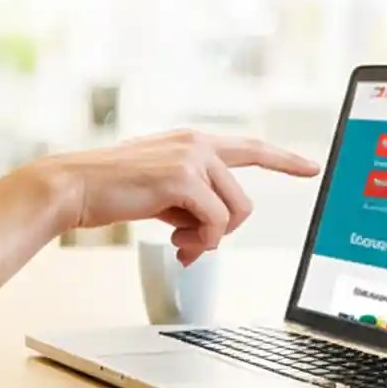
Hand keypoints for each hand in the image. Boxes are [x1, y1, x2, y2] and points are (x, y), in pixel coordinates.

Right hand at [40, 129, 320, 264]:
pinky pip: (215, 222)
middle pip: (244, 200)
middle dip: (222, 232)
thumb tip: (210, 232)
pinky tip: (174, 241)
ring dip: (209, 239)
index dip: (283, 159)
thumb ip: (189, 198)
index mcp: (192, 142)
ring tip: (179, 243)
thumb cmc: (111, 190)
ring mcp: (191, 157)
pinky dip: (199, 240)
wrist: (75, 186)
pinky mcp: (182, 178)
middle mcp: (196, 143)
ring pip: (234, 213)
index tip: (311, 167)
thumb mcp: (158, 189)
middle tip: (190, 246)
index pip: (249, 147)